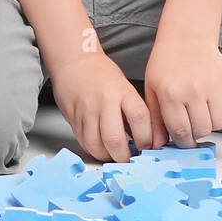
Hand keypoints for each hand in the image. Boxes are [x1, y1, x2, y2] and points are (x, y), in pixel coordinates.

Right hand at [48, 49, 166, 162]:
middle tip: (129, 158)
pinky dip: (94, 150)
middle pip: (114, 139)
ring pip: (96, 145)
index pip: (139, 118)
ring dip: (108, 156)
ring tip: (115, 155)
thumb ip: (133, 111)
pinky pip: (84, 142)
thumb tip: (146, 138)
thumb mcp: (124, 87)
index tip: (148, 146)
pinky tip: (101, 147)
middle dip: (124, 156)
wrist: (73, 62)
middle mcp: (104, 101)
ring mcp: (86, 111)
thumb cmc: (101, 74)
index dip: (146, 138)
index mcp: (121, 91)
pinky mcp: (73, 119)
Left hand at [144, 34, 221, 146]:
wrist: (185, 36)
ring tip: (204, 112)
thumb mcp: (152, 89)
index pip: (181, 132)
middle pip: (202, 130)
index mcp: (171, 93)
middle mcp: (193, 90)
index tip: (184, 140)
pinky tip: (220, 107)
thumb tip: (156, 145)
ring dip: (213, 123)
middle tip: (192, 122)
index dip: (183, 142)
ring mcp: (213, 85)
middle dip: (196, 132)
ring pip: (220, 123)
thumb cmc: (166, 62)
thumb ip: (154, 119)